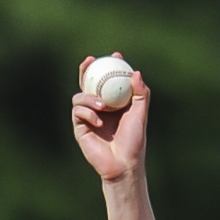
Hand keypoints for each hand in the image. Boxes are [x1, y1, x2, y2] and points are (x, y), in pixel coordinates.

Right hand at [71, 54, 149, 182]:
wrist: (123, 164)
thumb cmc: (134, 141)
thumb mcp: (140, 115)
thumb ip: (140, 94)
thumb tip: (136, 72)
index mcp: (114, 104)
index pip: (110, 81)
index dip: (110, 67)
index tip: (116, 56)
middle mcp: (100, 108)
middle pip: (89, 84)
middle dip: (87, 69)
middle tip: (91, 60)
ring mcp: (88, 117)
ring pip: (80, 96)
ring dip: (89, 97)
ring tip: (103, 106)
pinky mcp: (80, 127)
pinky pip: (78, 112)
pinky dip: (88, 114)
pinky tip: (99, 122)